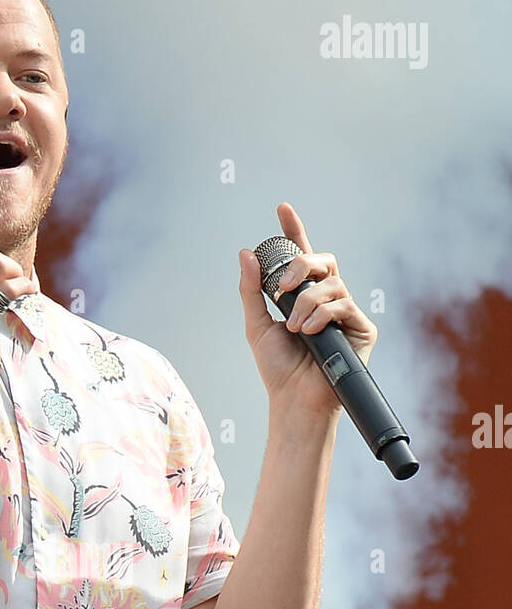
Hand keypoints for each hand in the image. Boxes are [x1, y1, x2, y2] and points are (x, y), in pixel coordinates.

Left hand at [238, 203, 378, 426]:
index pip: (301, 256)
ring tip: (294, 328)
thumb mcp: (256, 325)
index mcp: (304, 297)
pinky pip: (343, 306)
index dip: (294, 231)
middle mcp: (328, 300)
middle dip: (301, 265)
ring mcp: (347, 312)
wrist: (294, 399)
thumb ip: (252, 290)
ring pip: (331, 284)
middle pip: (322, 261)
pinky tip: (308, 333)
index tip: (282, 208)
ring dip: (306, 303)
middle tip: (282, 288)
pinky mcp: (362, 328)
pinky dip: (321, 316)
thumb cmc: (278, 368)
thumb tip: (246, 253)